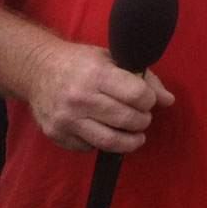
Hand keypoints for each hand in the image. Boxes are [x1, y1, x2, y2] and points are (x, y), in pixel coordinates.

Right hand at [28, 40, 174, 153]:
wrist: (37, 70)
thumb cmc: (82, 63)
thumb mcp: (114, 60)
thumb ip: (144, 79)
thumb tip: (169, 101)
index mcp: (97, 75)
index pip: (137, 96)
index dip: (149, 100)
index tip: (147, 100)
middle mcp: (80, 98)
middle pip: (127, 120)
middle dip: (143, 121)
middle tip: (142, 118)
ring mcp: (66, 119)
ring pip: (110, 142)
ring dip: (130, 141)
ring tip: (135, 134)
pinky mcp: (56, 135)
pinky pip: (90, 148)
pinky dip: (103, 143)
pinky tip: (105, 131)